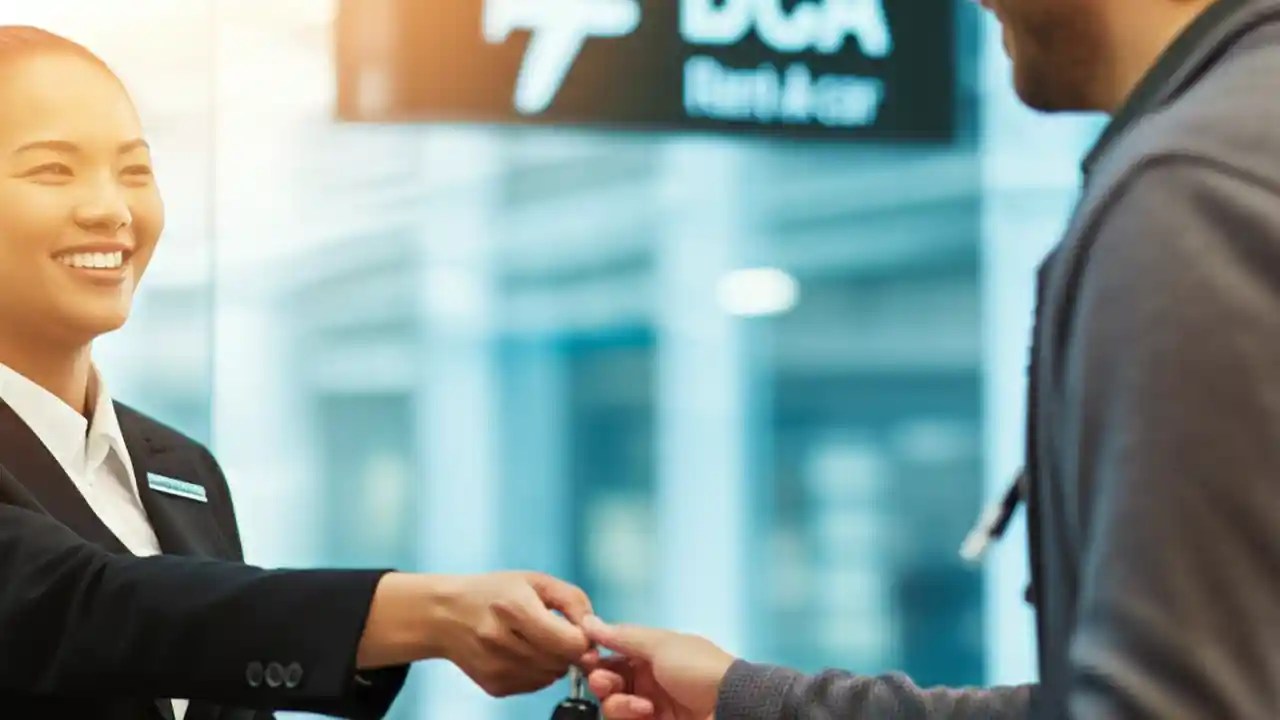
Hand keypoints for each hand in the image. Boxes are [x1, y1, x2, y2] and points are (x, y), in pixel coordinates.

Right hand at [358, 571, 593, 696]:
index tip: (579, 629)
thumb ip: (573, 601)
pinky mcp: (493, 686)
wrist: (446, 615)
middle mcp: (502, 641)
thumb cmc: (496, 592)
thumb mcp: (535, 581)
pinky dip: (537, 671)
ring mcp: (496, 667)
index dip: (583, 638)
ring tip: (535, 639)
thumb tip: (594, 631)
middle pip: (563, 661)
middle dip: (569, 649)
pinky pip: (534, 685)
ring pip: (551, 676)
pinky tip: (522, 652)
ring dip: (554, 661)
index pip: (571, 643)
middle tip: (557, 632)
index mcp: (515, 608)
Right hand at [581, 615, 735, 719]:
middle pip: (610, 682)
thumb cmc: (701, 668)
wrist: (731, 706)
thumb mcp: (661, 644)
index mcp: (653, 654)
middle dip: (603, 682)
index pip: (613, 655)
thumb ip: (623, 636)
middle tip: (606, 683)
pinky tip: (646, 713)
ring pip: (614, 706)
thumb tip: (590, 621)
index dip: (597, 657)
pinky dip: (629, 717)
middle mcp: (650, 680)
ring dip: (619, 703)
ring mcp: (653, 707)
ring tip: (641, 705)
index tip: (586, 657)